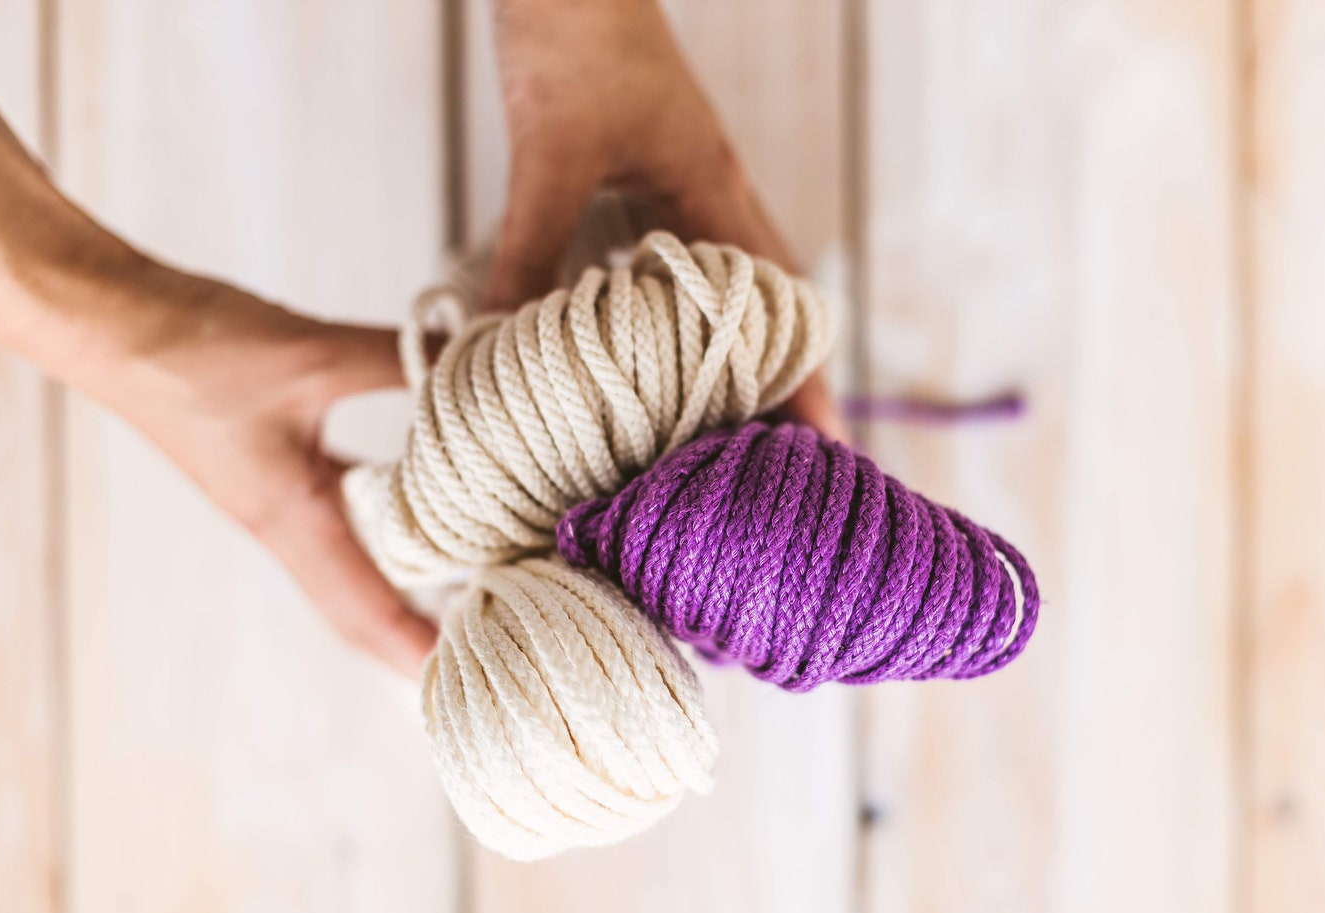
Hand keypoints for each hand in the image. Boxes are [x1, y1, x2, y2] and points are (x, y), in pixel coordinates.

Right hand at [0, 3, 433, 674]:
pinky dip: (387, 528)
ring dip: (404, 590)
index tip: (466, 685)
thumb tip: (476, 365)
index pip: (364, 608)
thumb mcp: (309, 355)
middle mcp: (284, 524)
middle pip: (358, 607)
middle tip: (486, 651)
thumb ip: (398, 360)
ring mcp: (276, 500)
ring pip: (352, 566)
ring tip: (469, 600)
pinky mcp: (274, 466)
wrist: (105, 318)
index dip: (415, 650)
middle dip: (416, 638)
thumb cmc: (190, 347)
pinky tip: (427, 511)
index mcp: (289, 518)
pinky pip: (342, 517)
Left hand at [486, 0, 844, 438]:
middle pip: (773, 305)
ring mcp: (691, 182)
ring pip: (733, 284)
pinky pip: (684, 257)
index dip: (806, 381)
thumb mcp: (550, 152)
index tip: (828, 449)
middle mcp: (717, 192)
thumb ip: (529, 247)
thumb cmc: (573, 35)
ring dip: (738, 347)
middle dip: (784, 379)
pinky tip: (653, 342)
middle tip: (781, 457)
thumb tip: (496, 343)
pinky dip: (680, 307)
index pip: (778, 308)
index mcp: (715, 190)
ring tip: (727, 419)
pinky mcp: (655, 173)